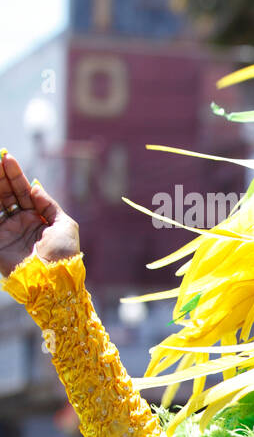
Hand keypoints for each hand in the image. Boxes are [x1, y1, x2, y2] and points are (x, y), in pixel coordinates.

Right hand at [0, 151, 79, 276]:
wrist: (54, 279)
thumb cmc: (65, 254)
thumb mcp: (65, 225)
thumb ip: (49, 204)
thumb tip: (35, 186)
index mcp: (38, 217)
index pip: (23, 191)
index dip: (15, 175)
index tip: (6, 157)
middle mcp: (20, 222)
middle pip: (7, 193)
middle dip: (0, 175)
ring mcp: (7, 230)